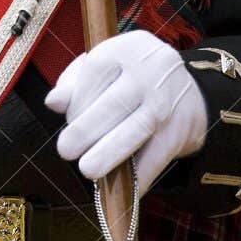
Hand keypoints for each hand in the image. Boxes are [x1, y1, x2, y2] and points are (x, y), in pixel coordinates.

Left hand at [44, 30, 207, 193]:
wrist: (187, 88)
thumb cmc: (130, 77)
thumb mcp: (106, 64)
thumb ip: (75, 81)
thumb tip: (53, 102)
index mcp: (128, 48)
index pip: (96, 70)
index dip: (77, 98)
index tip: (68, 119)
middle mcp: (150, 73)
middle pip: (115, 103)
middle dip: (86, 130)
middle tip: (66, 150)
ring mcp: (167, 103)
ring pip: (136, 130)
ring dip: (110, 154)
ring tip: (88, 169)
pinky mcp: (179, 131)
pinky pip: (156, 157)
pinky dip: (139, 178)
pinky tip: (123, 191)